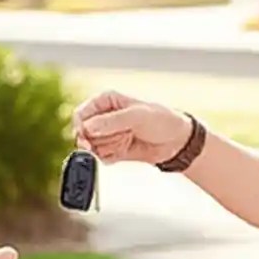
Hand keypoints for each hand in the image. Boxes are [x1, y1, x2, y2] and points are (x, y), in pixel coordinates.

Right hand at [73, 91, 193, 164]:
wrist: (177, 142)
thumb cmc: (162, 120)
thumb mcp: (138, 116)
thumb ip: (112, 121)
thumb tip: (89, 127)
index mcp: (106, 100)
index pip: (81, 114)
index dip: (81, 127)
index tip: (87, 137)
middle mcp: (103, 117)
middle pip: (83, 133)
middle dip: (97, 139)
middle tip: (115, 139)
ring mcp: (107, 135)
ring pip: (91, 147)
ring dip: (108, 148)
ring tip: (126, 140)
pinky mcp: (111, 150)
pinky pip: (100, 158)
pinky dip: (111, 157)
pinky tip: (125, 150)